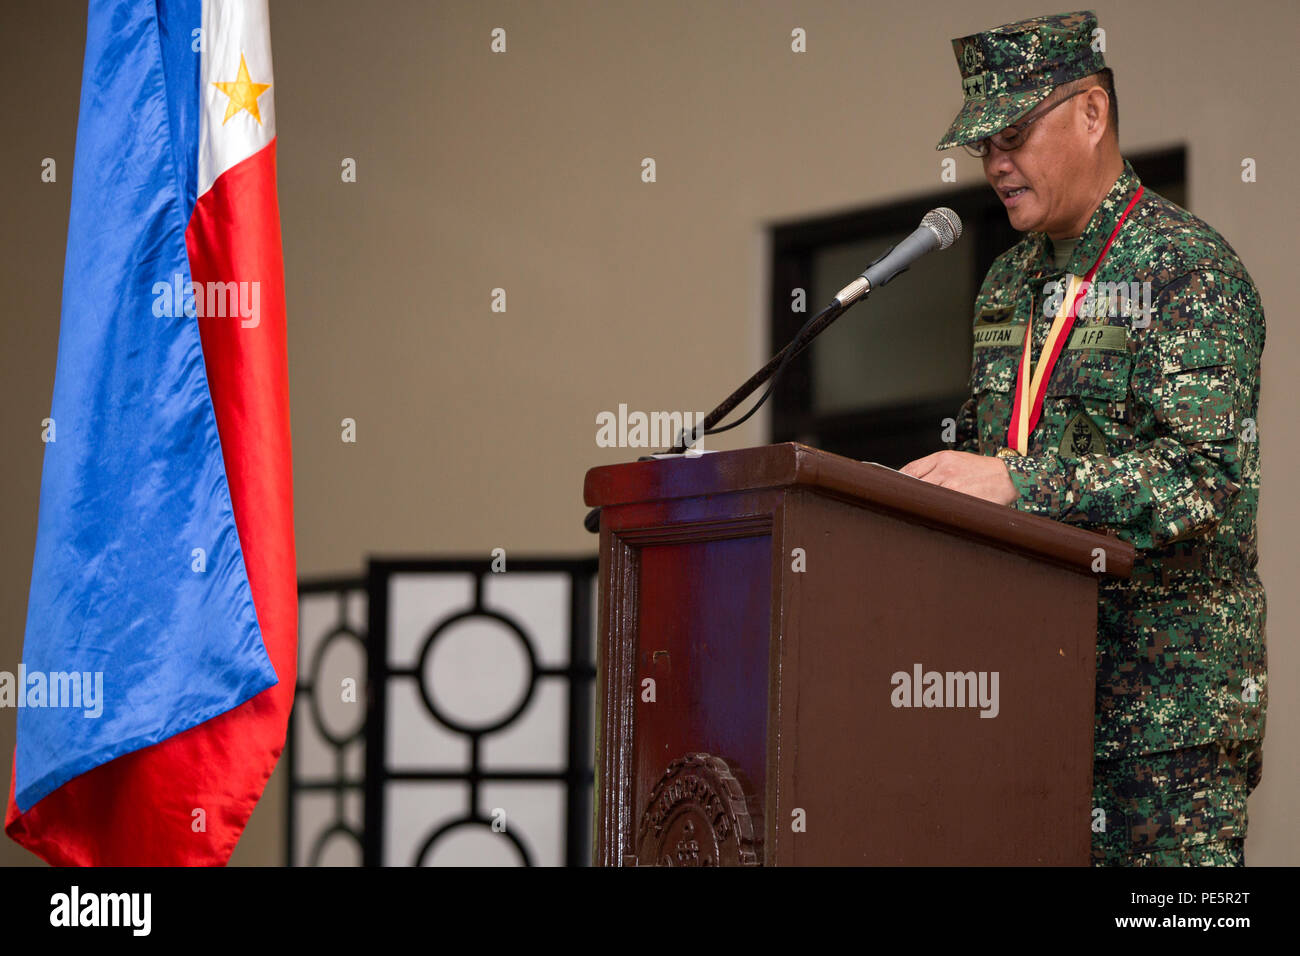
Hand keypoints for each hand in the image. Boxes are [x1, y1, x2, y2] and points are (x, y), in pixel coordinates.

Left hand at [899, 450, 1018, 505]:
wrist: (1007, 477)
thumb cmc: (977, 469)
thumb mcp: (954, 459)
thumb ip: (930, 467)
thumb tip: (905, 480)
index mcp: (942, 458)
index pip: (910, 470)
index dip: (897, 481)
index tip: (891, 489)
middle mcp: (946, 471)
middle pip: (915, 486)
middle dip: (908, 495)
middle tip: (899, 504)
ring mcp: (954, 487)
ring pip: (926, 499)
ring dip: (920, 506)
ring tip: (915, 512)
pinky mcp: (963, 501)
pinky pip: (942, 509)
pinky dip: (935, 512)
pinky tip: (933, 516)